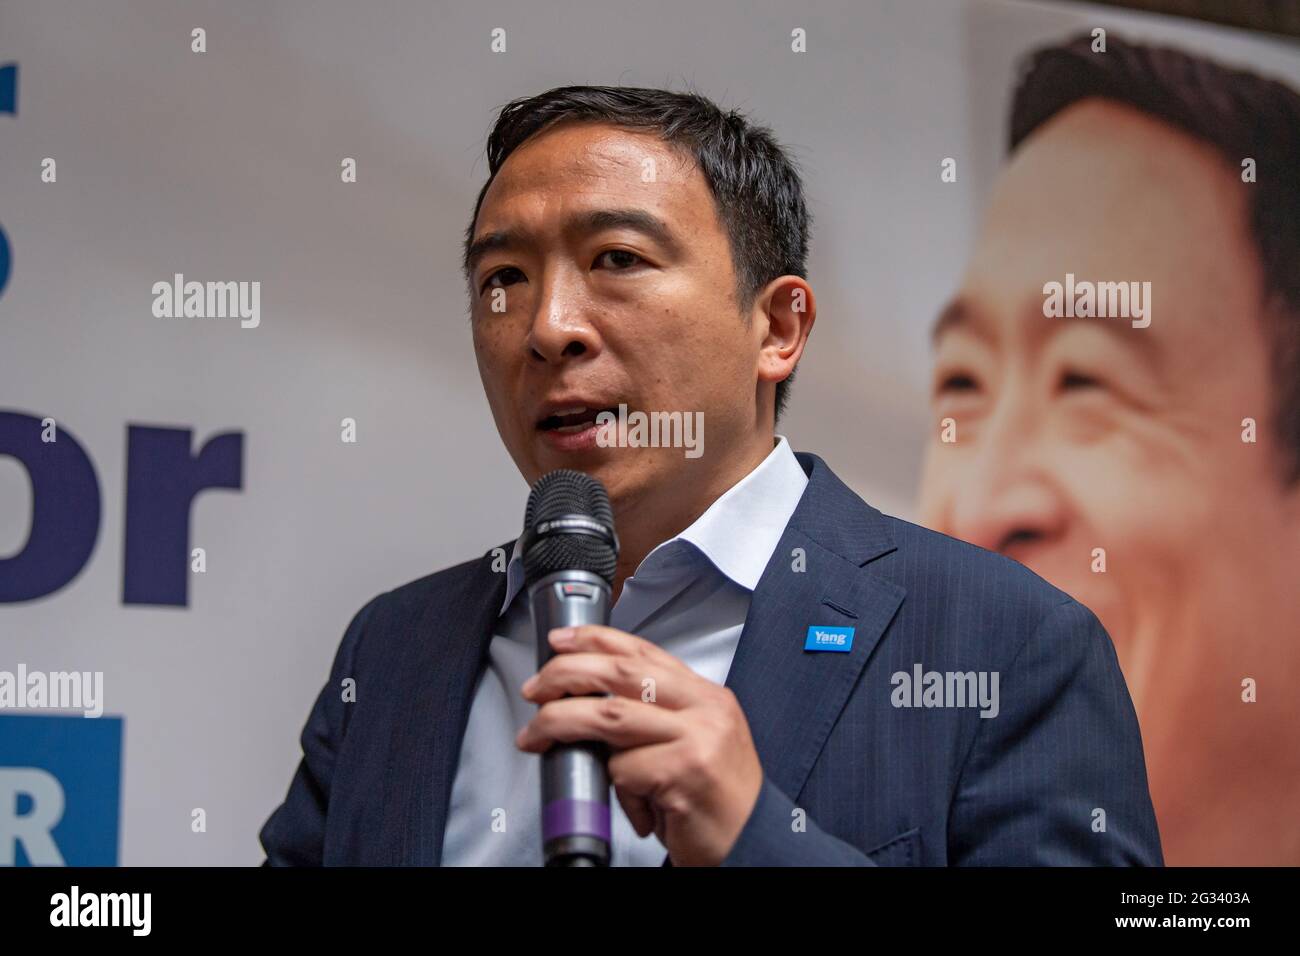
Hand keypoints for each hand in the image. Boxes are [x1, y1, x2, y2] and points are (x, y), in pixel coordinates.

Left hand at [516, 624, 763, 865]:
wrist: (753, 842)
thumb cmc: (717, 800)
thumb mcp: (693, 742)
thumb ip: (654, 717)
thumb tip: (587, 701)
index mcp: (706, 695)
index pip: (645, 651)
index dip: (596, 639)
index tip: (560, 640)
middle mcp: (705, 709)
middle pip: (621, 673)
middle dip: (566, 674)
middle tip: (535, 689)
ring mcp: (697, 738)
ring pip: (610, 715)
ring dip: (560, 723)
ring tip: (536, 738)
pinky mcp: (684, 773)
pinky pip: (623, 771)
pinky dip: (618, 792)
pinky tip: (638, 810)